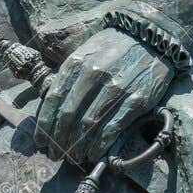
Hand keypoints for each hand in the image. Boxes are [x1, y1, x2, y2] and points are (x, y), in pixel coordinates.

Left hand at [34, 28, 174, 167]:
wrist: (150, 35)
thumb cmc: (112, 47)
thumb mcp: (84, 54)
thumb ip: (68, 78)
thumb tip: (52, 110)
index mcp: (76, 64)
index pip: (53, 101)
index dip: (45, 125)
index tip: (41, 141)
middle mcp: (93, 76)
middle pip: (69, 117)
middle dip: (59, 140)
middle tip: (56, 154)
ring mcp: (116, 88)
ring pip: (89, 126)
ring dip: (78, 147)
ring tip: (73, 157)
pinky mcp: (136, 100)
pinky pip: (112, 128)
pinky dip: (100, 145)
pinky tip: (93, 154)